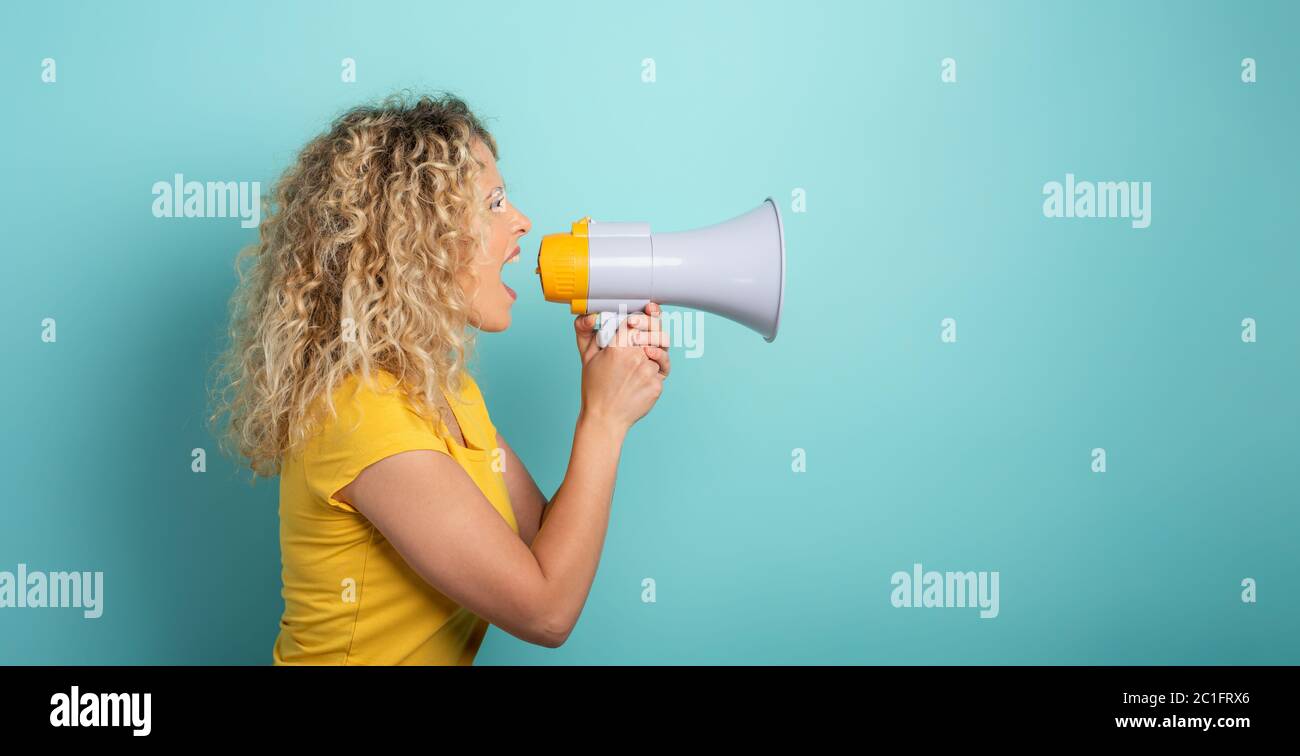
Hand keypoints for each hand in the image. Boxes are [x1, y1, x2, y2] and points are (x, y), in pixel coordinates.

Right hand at [577, 311, 667, 431]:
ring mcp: (648, 372)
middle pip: (655, 332)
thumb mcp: (587, 357)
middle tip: (650, 326)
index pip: (635, 322)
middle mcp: (635, 358)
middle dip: (654, 326)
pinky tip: (642, 374)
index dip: (639, 316)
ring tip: (645, 353)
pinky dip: (655, 368)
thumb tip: (592, 315)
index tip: (642, 315)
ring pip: (661, 351)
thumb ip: (587, 332)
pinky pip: (662, 369)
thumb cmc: (594, 387)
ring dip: (654, 350)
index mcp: (617, 349)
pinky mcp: (657, 385)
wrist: (605, 418)